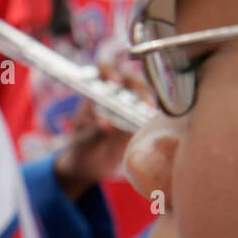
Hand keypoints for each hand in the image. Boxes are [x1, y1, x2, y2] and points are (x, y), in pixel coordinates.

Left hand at [52, 64, 152, 201]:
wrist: (88, 167)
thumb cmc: (81, 148)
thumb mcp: (83, 141)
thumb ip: (93, 131)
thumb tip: (106, 125)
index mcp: (95, 93)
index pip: (104, 70)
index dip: (110, 71)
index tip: (114, 83)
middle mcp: (114, 95)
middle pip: (130, 79)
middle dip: (136, 85)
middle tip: (138, 98)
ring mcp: (129, 107)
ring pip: (144, 93)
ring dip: (148, 98)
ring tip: (149, 109)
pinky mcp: (139, 122)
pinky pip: (150, 113)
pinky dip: (154, 114)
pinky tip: (155, 118)